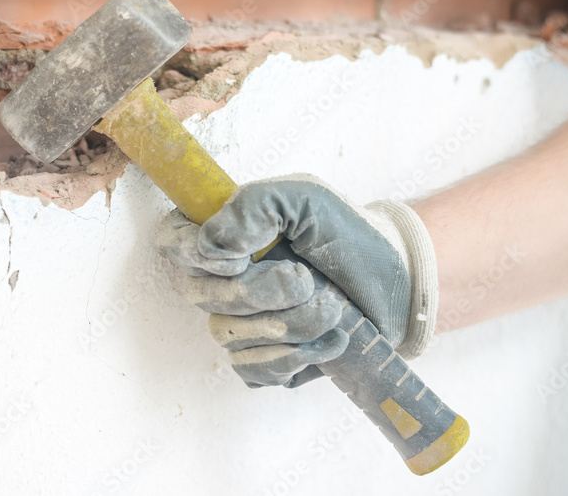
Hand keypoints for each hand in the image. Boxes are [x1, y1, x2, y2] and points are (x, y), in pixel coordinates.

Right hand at [157, 174, 437, 387]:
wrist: (395, 282)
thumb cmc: (346, 234)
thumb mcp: (305, 198)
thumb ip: (254, 206)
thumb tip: (210, 244)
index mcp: (223, 235)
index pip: (172, 242)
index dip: (195, 254)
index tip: (242, 258)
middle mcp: (221, 280)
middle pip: (202, 296)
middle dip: (263, 293)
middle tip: (308, 280)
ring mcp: (240, 324)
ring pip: (229, 337)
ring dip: (291, 324)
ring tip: (333, 308)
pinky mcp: (263, 362)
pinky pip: (252, 370)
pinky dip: (295, 357)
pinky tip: (331, 339)